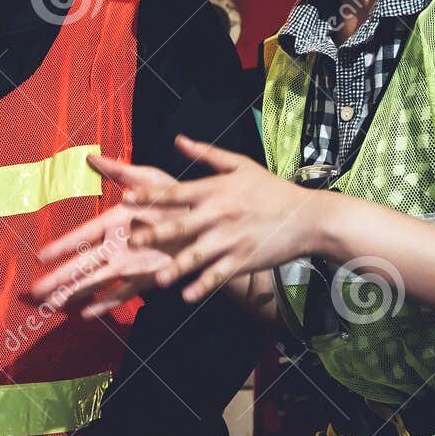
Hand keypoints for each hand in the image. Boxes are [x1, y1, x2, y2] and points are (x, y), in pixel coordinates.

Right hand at [29, 155, 187, 318]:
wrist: (208, 223)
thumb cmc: (178, 197)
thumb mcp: (149, 178)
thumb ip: (120, 171)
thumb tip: (90, 156)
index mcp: (114, 222)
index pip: (81, 236)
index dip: (61, 246)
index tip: (40, 256)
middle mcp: (117, 246)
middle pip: (81, 264)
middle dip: (58, 278)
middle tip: (34, 292)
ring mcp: (130, 264)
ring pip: (95, 281)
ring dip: (74, 293)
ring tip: (51, 305)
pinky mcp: (146, 278)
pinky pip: (122, 294)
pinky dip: (105, 304)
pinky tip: (86, 314)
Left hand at [124, 135, 326, 302]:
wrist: (308, 217)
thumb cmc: (271, 189)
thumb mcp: (241, 165)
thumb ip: (206, 153)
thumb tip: (178, 139)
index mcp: (216, 190)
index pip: (176, 192)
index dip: (150, 196)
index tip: (127, 199)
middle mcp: (220, 214)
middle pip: (181, 225)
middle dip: (155, 234)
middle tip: (132, 240)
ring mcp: (231, 239)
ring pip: (197, 255)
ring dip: (176, 268)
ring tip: (158, 279)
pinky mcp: (243, 260)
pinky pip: (218, 275)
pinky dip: (203, 286)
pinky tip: (187, 296)